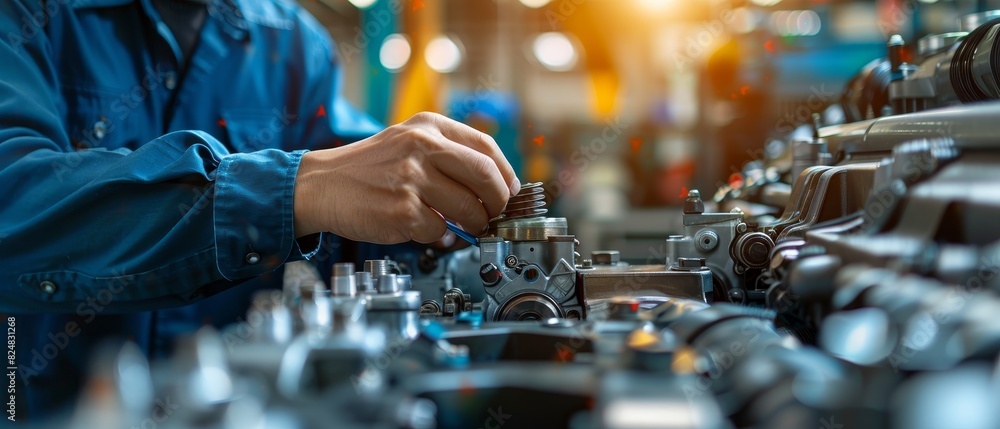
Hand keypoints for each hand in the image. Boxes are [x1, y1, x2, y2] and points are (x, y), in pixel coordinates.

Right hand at [293, 112, 519, 243]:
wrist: (320, 185)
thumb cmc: (366, 169)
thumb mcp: (407, 142)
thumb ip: (447, 155)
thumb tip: (493, 185)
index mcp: (428, 126)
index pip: (486, 147)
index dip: (506, 174)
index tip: (510, 192)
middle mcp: (422, 147)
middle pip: (486, 177)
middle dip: (499, 203)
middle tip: (495, 216)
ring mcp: (412, 179)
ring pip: (469, 209)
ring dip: (473, 225)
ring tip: (463, 227)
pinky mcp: (402, 211)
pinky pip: (440, 231)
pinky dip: (440, 236)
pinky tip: (425, 228)